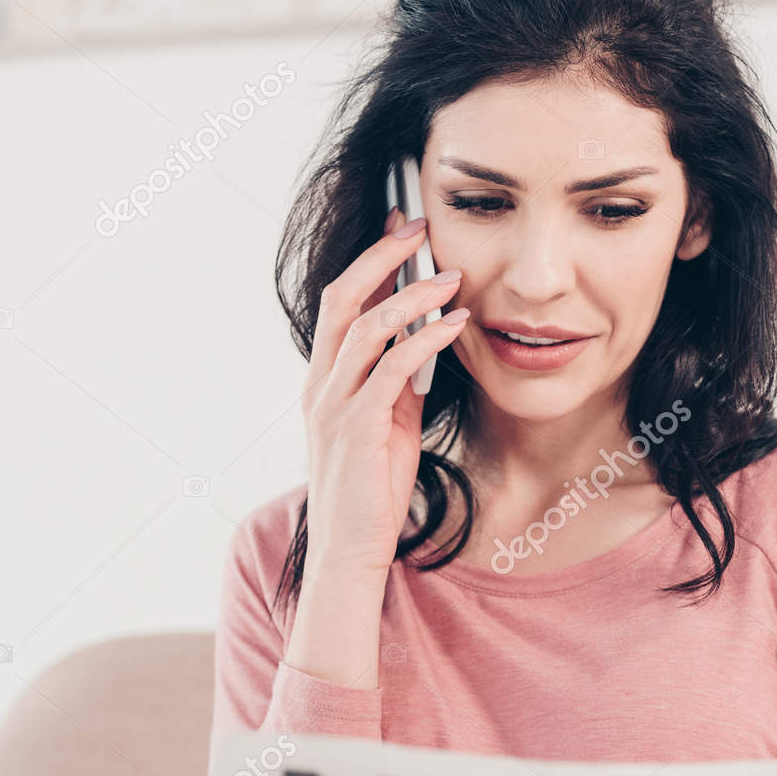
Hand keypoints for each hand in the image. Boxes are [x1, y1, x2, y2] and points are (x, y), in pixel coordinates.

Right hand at [302, 206, 467, 583]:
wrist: (350, 549)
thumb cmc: (371, 490)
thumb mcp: (388, 425)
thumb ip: (398, 384)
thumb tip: (426, 345)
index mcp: (324, 380)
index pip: (340, 303)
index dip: (369, 260)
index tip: (401, 226)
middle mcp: (320, 385)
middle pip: (342, 298)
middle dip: (382, 256)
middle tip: (421, 226)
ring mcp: (333, 405)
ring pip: (366, 327)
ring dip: (412, 295)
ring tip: (453, 276)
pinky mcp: (356, 429)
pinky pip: (392, 369)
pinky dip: (426, 340)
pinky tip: (455, 325)